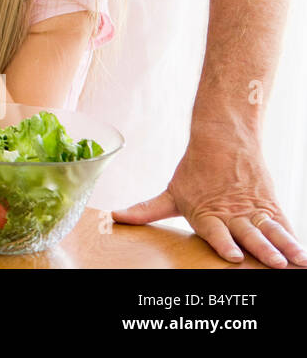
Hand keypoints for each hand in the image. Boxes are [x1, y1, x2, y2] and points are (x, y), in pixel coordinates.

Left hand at [112, 133, 306, 267]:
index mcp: (206, 213)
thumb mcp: (171, 192)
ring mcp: (252, 209)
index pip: (215, 231)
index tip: (234, 256)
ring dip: (284, 245)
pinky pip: (283, 224)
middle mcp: (232, 213)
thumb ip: (146, 209)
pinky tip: (304, 256)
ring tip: (297, 261)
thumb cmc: (194, 172)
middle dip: (261, 249)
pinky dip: (294, 238)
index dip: (224, 243)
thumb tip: (114, 218)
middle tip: (274, 263)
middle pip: (248, 233)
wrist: (222, 139)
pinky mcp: (268, 205)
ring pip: (270, 229)